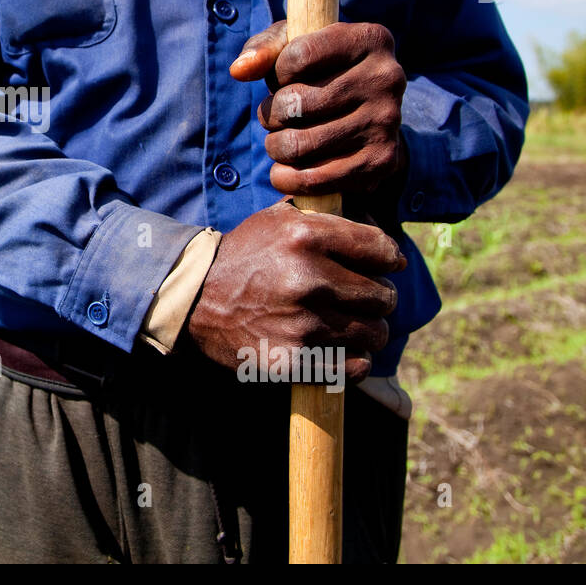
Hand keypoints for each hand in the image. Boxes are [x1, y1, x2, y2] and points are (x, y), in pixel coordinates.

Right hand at [185, 200, 404, 382]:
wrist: (196, 301)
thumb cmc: (246, 256)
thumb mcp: (278, 219)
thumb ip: (328, 218)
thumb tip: (388, 241)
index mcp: (305, 236)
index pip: (382, 250)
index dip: (389, 259)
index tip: (382, 267)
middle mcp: (308, 277)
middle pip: (385, 296)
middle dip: (376, 298)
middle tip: (358, 300)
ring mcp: (303, 322)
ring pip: (376, 333)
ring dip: (367, 331)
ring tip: (347, 326)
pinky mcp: (296, 360)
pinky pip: (357, 366)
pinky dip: (353, 361)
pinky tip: (337, 350)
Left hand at [229, 20, 407, 196]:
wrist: (368, 117)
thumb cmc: (322, 73)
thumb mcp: (295, 46)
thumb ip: (264, 49)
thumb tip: (239, 70)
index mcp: (370, 39)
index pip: (298, 55)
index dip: (277, 73)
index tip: (284, 79)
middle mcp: (387, 78)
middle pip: (295, 102)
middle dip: (272, 113)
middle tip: (278, 116)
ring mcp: (387, 122)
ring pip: (298, 143)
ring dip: (275, 146)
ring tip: (281, 140)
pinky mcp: (381, 162)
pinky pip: (313, 178)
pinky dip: (286, 177)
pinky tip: (285, 170)